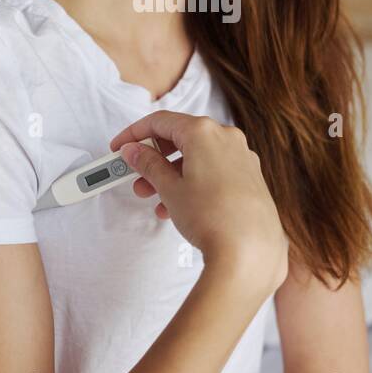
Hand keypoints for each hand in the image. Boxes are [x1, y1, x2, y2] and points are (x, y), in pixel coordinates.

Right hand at [109, 110, 287, 292]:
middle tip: (136, 176)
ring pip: (198, 157)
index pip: (160, 121)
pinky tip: (179, 207)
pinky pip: (214, 170)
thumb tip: (135, 151)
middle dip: (154, 158)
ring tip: (155, 198)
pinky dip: (193, 181)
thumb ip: (148, 165)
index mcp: (204, 132)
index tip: (121, 147)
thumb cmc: (212, 217)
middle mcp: (227, 138)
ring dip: (172, 174)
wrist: (249, 251)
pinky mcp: (250, 177)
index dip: (135, 134)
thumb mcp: (169, 189)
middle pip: (181, 138)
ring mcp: (242, 157)